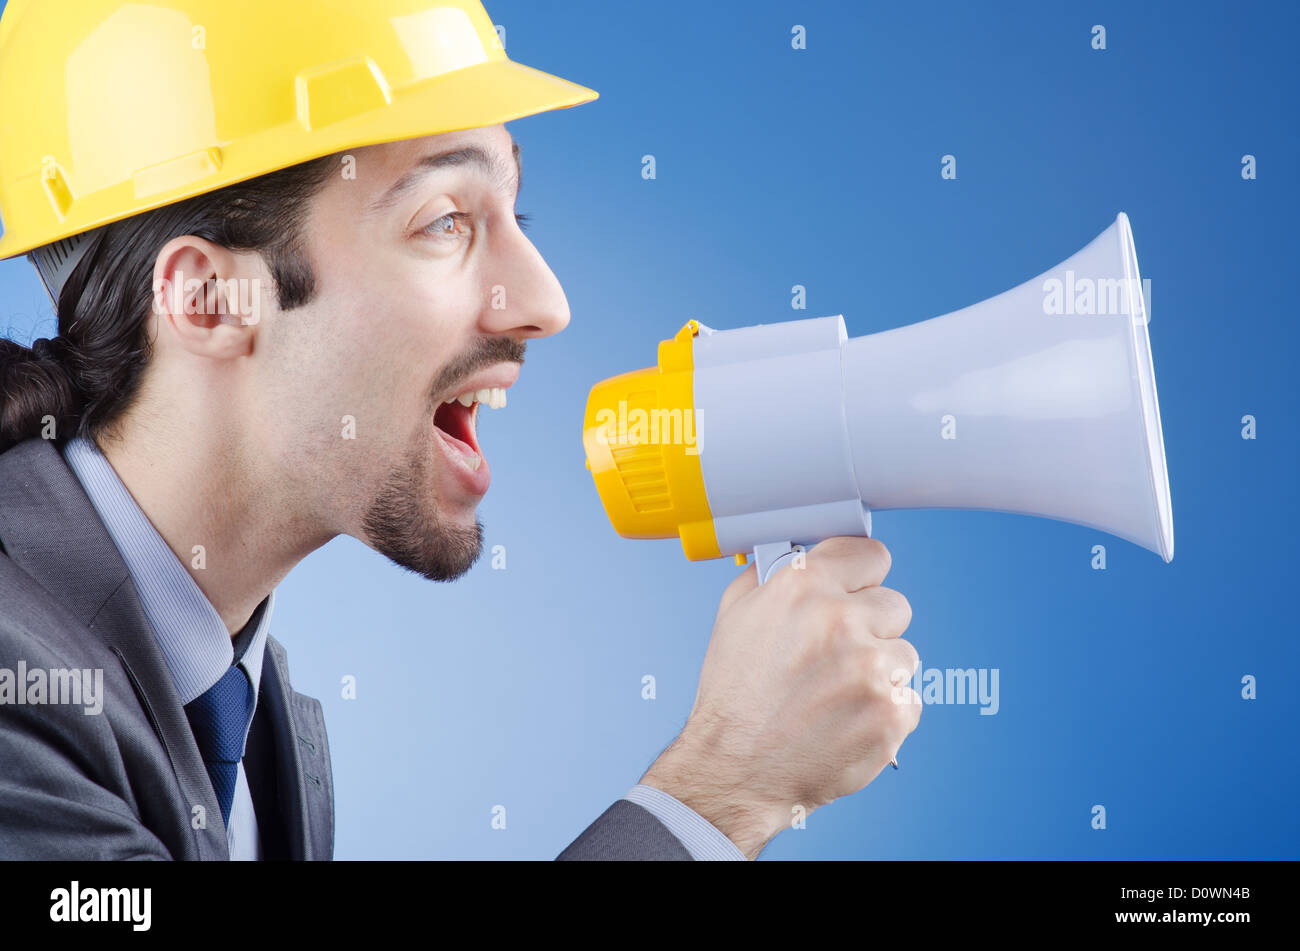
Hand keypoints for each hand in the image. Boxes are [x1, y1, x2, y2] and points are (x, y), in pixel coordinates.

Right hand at [640, 536, 920, 858]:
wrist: (736, 769)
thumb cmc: (734, 696)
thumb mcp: (736, 614)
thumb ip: (775, 575)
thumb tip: (806, 556)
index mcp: (803, 586)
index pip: (872, 555)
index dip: (861, 577)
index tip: (857, 590)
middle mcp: (840, 620)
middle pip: (895, 605)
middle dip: (872, 627)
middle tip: (838, 656)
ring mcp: (871, 668)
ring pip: (904, 655)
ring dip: (879, 672)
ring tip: (837, 695)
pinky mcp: (891, 713)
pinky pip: (909, 699)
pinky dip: (885, 712)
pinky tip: (847, 720)